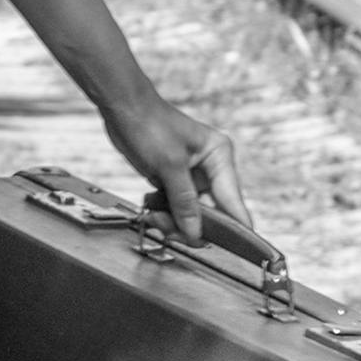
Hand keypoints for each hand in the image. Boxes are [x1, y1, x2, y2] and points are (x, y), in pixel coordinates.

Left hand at [100, 95, 251, 245]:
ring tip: (156, 216)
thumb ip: (184, 201)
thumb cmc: (149, 124)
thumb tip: (196, 232)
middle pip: (213, 213)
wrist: (123, 109)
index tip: (237, 251)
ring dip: (173, 221)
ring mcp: (193, 177)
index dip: (235, 229)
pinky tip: (152, 208)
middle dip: (190, 225)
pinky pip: (176, 208)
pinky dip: (165, 213)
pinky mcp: (175, 182)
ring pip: (192, 214)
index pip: (234, 202)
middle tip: (170, 229)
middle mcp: (211, 168)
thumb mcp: (169, 165)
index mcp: (220, 157)